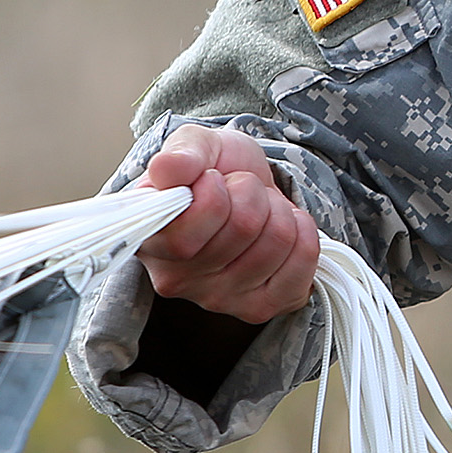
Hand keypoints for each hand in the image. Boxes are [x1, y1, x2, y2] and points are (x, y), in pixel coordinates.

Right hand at [133, 126, 320, 325]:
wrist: (245, 189)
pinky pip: (303, 260)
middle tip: (238, 191)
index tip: (210, 178)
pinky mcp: (260, 307)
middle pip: (243, 227)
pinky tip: (282, 228)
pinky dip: (303, 230)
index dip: (212, 190)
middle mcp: (176, 280)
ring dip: (277, 209)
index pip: (187, 233)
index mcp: (149, 241)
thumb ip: (181, 154)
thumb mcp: (196, 145)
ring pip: (277, 239)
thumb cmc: (213, 170)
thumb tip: (166, 170)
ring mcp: (219, 299)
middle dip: (250, 192)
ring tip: (258, 209)